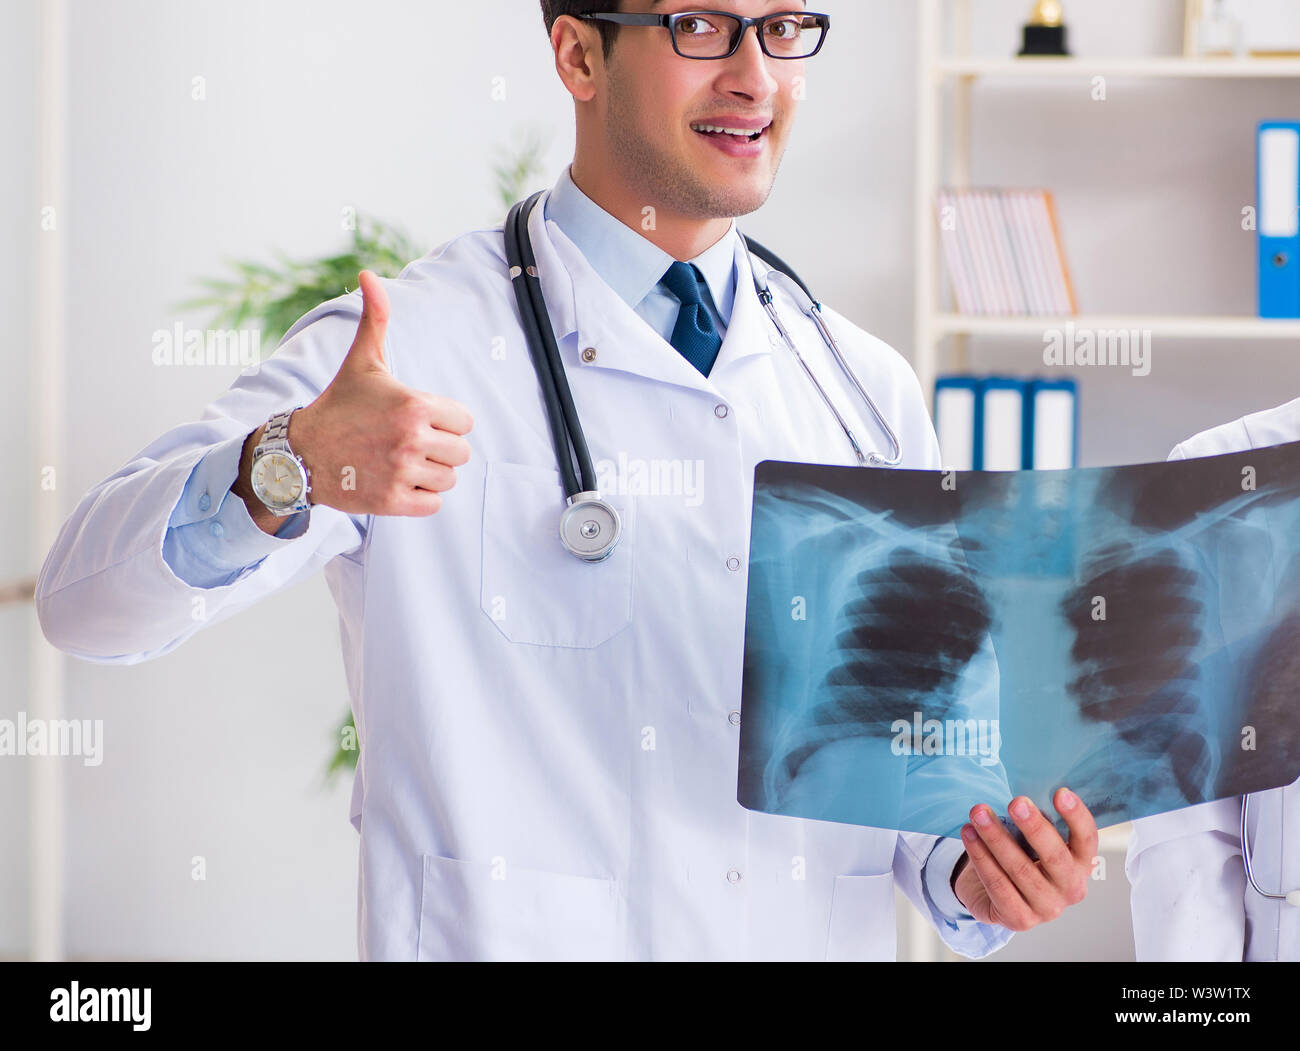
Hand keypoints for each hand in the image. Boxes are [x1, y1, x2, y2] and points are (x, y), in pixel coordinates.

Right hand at [291, 270, 473, 517]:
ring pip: (448, 479)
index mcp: (414, 405)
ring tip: (402, 462)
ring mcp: (402, 472)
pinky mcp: (393, 501)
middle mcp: (411, 439)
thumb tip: (368, 274)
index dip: (445, 421)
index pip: (465, 421)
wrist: (300, 452)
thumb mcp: (362, 362)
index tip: (418, 420)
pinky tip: (397, 483)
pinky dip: (420, 498)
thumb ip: (376, 318)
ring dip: (431, 474)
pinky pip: (433, 504)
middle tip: (408, 443)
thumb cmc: (339, 405)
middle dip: (440, 449)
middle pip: (461, 452)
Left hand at [952, 786, 1095, 930]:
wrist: (992, 895)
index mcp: (1081, 864)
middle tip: (1015, 803)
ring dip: (996, 838)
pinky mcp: (1020, 920)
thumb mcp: (1033, 840)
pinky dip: (981, 857)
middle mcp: (1071, 889)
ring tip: (978, 813)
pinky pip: (997, 885)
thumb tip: (1022, 800)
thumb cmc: (1019, 857)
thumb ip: (1035, 824)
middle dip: (1033, 827)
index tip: (1060, 792)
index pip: (1087, 839)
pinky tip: (969, 835)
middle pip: (1055, 857)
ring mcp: (1047, 908)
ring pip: (1020, 870)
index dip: (1076, 816)